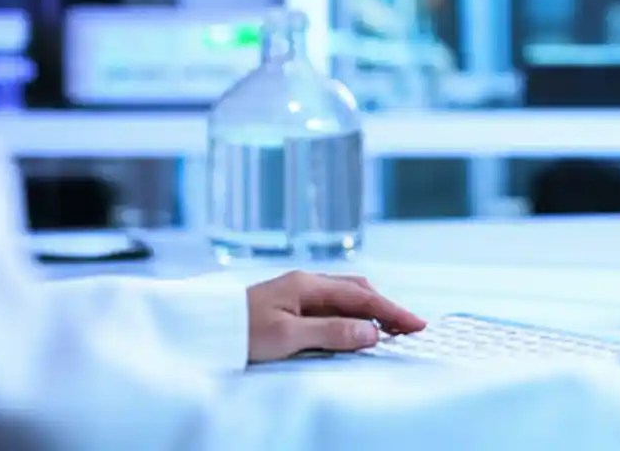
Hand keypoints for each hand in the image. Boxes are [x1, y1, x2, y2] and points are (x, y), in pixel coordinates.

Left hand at [246, 271, 426, 361]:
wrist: (204, 328)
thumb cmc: (240, 331)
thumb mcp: (288, 336)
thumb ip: (332, 333)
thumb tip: (372, 333)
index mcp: (308, 284)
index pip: (361, 296)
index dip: (392, 310)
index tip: (416, 324)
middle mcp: (306, 283)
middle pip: (357, 290)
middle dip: (386, 307)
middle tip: (409, 327)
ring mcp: (298, 292)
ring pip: (345, 297)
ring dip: (370, 311)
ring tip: (389, 329)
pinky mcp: (290, 304)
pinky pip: (331, 306)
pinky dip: (351, 315)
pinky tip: (356, 328)